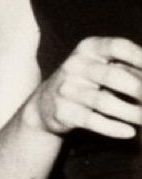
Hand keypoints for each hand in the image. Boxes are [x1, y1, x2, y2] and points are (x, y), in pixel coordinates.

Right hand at [27, 35, 141, 140]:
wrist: (46, 103)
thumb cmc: (88, 80)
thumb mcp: (104, 65)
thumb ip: (130, 66)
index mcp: (89, 48)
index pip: (118, 47)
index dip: (139, 57)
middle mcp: (74, 65)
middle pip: (113, 76)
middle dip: (139, 90)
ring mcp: (66, 89)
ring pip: (104, 102)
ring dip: (131, 113)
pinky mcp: (63, 112)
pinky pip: (92, 121)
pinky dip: (114, 128)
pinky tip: (129, 131)